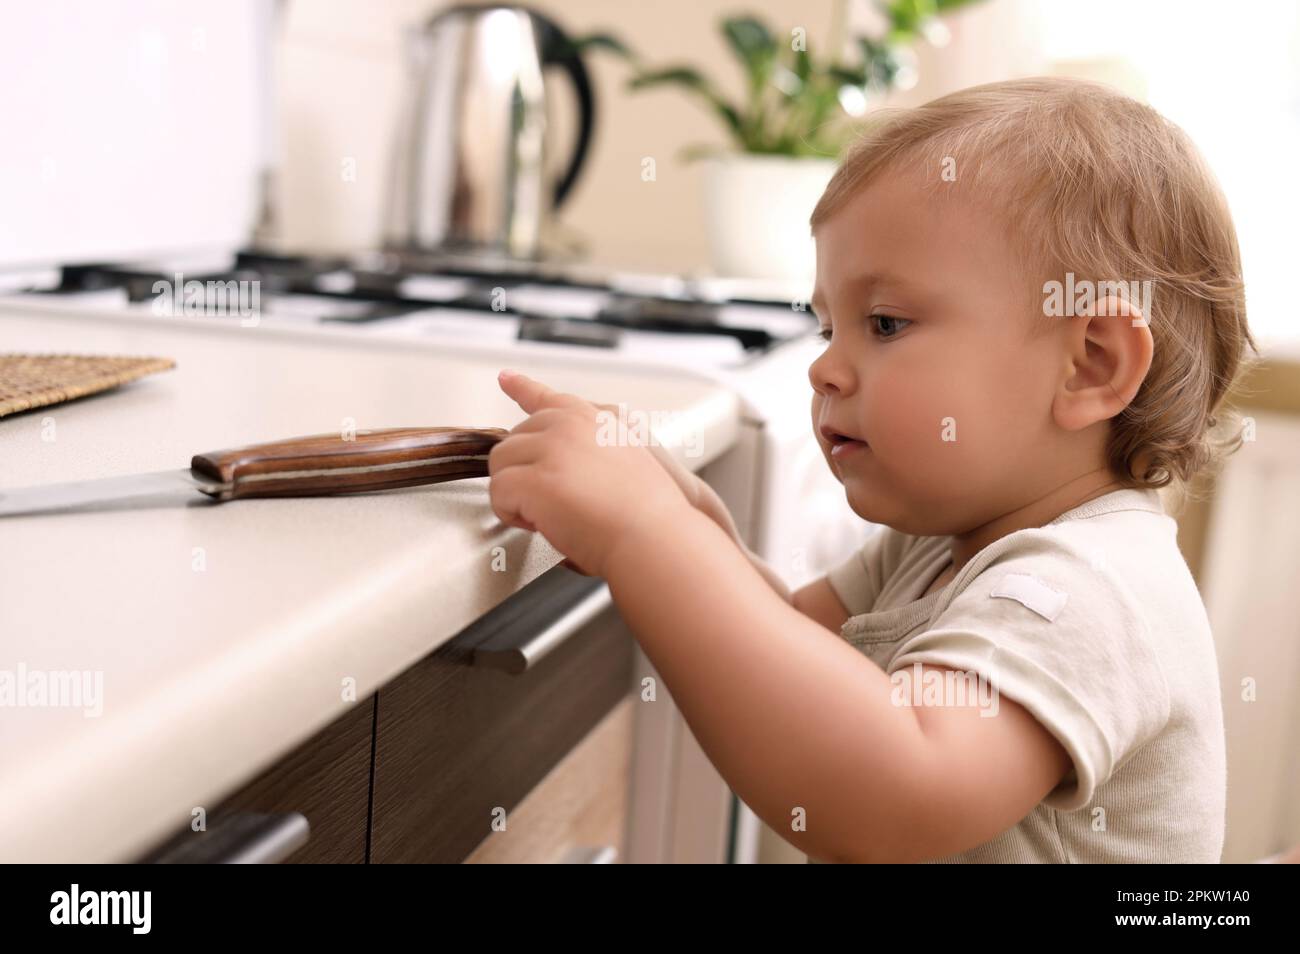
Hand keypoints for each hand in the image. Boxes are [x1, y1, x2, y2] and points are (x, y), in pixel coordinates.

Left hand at [489, 369, 694, 577]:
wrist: (658, 536)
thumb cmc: (651, 514)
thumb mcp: (632, 462)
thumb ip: (594, 453)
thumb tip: (561, 468)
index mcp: (597, 419)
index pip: (552, 398)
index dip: (524, 388)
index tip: (506, 378)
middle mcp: (572, 424)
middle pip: (517, 436)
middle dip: (525, 472)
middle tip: (553, 503)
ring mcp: (553, 447)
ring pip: (501, 462)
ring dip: (516, 492)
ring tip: (549, 515)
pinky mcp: (536, 477)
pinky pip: (500, 491)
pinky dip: (511, 513)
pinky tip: (540, 524)